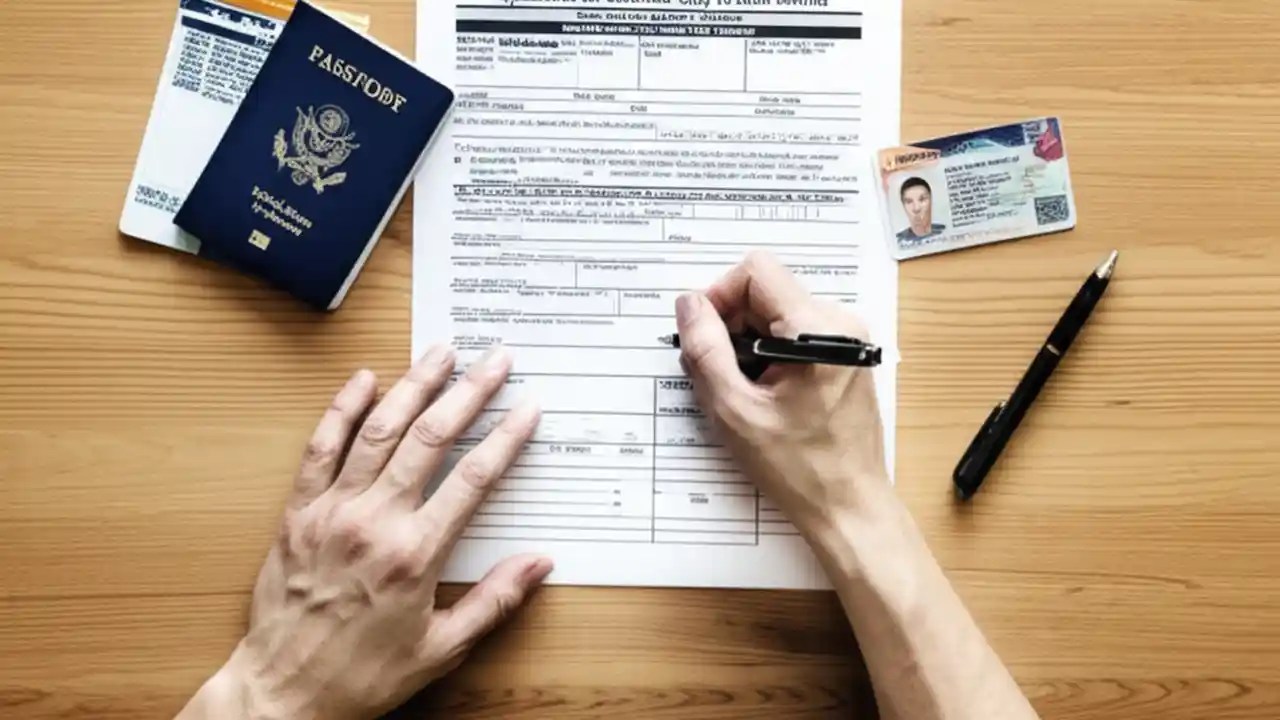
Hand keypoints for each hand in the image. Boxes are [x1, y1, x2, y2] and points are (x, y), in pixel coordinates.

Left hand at [177, 347, 551, 719]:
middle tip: (494, 360)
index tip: (527, 408)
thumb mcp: (442, 649)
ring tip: (440, 352)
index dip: (505, 438)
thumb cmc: (363, 676)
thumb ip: (495, 601)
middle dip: (468, 393)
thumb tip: (541, 564)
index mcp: (415, 555)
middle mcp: (374, 522)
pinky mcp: (299, 512)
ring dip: (413, 386)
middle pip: (430, 439)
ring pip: (378, 431)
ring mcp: (332, 511)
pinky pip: (320, 448)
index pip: (473, 478)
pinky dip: (342, 409)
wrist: (284, 693)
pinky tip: (363, 380)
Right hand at [674, 252, 889, 539]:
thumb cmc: (798, 468)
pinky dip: (767, 354)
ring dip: (747, 343)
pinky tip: (764, 394)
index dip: (719, 295)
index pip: (756, 271)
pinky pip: (793, 333)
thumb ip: (706, 350)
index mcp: (818, 330)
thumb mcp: (735, 410)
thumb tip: (688, 305)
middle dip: (731, 324)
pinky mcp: (844, 355)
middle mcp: (840, 323)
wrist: (849, 507)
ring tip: (743, 391)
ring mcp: (846, 339)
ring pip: (776, 313)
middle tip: (718, 374)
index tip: (702, 335)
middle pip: (766, 290)